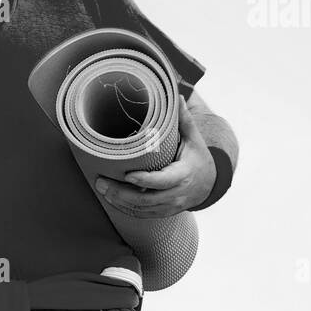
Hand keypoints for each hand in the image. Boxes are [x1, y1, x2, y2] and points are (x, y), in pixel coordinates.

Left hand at [94, 99, 215, 217]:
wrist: (209, 184)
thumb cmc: (197, 158)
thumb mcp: (194, 139)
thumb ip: (184, 120)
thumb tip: (177, 95)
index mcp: (184, 175)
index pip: (162, 181)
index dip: (144, 181)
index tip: (128, 175)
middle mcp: (177, 194)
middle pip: (146, 199)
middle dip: (121, 193)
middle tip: (101, 181)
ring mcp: (170, 206)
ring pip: (142, 209)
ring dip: (119, 201)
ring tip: (101, 188)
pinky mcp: (164, 212)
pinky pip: (142, 215)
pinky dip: (126, 209)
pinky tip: (111, 200)